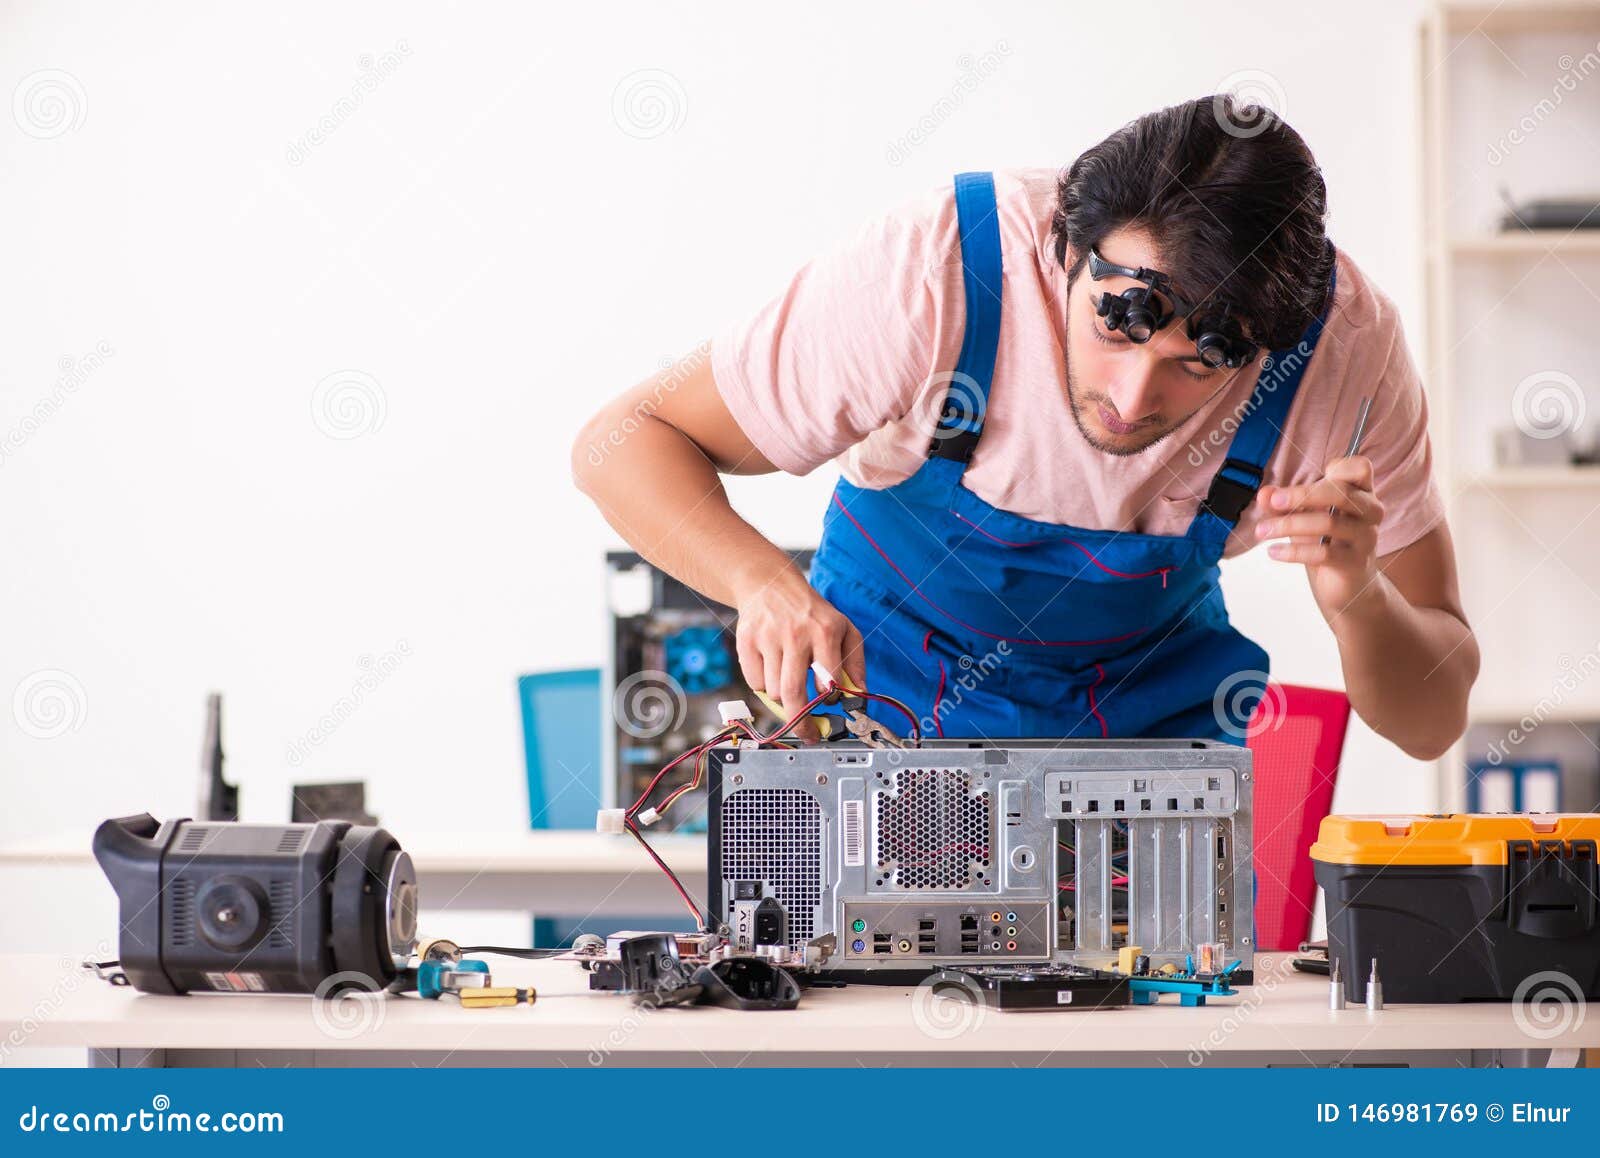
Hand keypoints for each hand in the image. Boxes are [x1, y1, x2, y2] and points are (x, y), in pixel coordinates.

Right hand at [732, 567, 866, 738]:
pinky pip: (755, 683)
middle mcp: (795, 634)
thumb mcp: (843, 629)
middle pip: (793, 694)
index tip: (829, 702)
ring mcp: (768, 638)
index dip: (830, 699)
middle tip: (808, 734)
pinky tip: (773, 668)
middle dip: (801, 723)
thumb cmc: (811, 614)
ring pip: (773, 692)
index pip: (828, 683)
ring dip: (783, 698)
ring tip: (790, 680)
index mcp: (825, 631)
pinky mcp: (746, 642)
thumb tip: (860, 695)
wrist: (771, 585)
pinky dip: (764, 686)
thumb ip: (855, 664)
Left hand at [1255, 455, 1385, 620]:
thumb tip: (1264, 494)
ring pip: (1328, 523)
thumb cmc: (1327, 543)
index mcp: (1361, 493)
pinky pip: (1324, 553)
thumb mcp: (1303, 517)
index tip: (1313, 476)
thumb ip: (1283, 503)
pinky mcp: (1355, 563)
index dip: (1338, 466)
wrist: (1346, 586)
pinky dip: (1294, 551)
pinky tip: (1274, 552)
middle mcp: (1370, 512)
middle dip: (1301, 495)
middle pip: (1341, 493)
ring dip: (1288, 525)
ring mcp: (1366, 538)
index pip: (1361, 467)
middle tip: (1273, 502)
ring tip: (1262, 531)